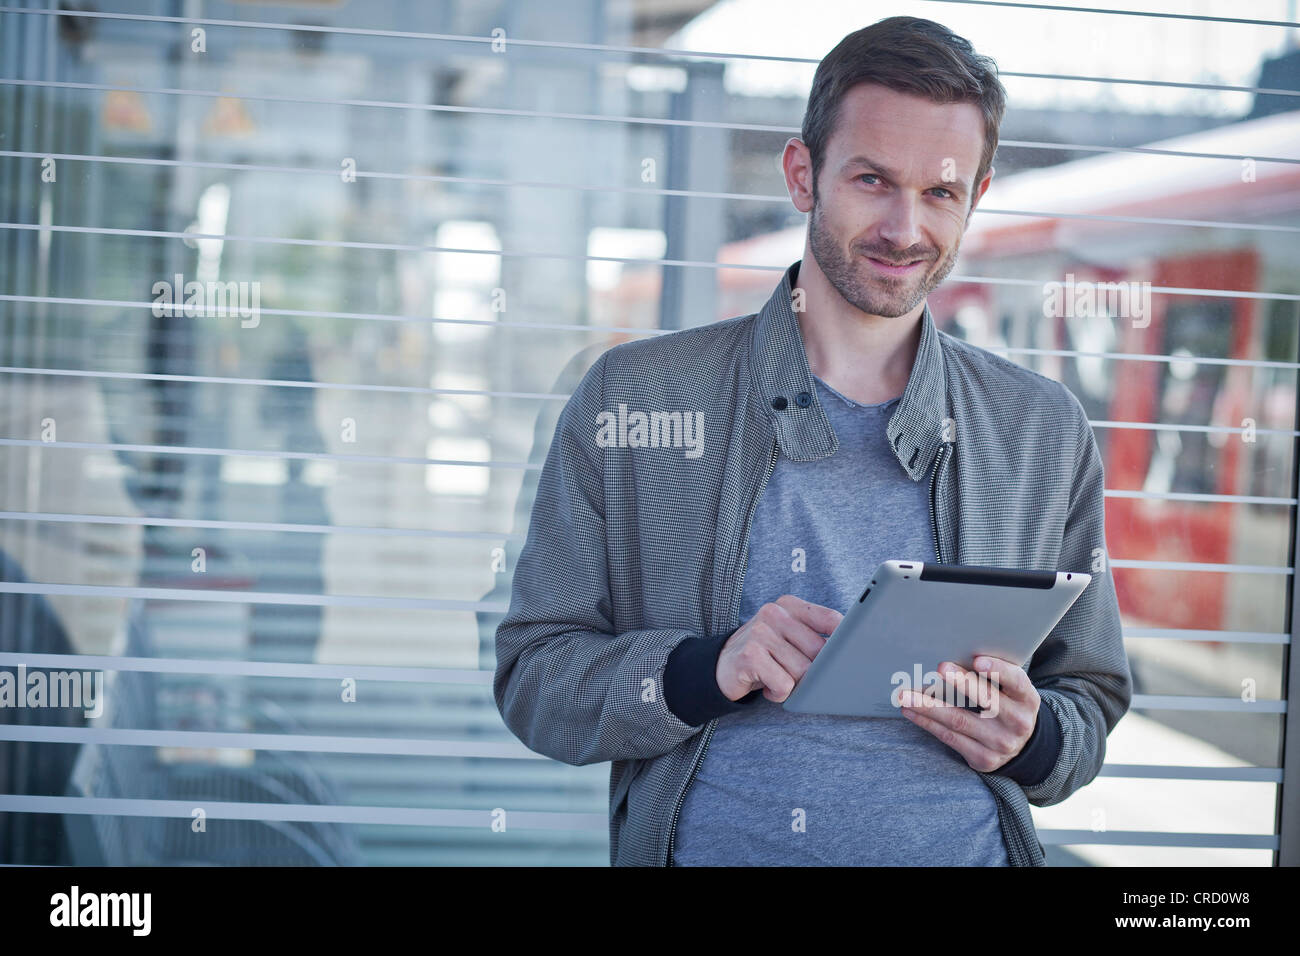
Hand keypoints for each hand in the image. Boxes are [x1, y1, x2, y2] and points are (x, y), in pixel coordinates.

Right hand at [716, 596, 841, 702]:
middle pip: (819, 652)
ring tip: (777, 678)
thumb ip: (815, 637)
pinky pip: (784, 685)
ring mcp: (760, 633)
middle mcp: (774, 613)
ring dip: (793, 684)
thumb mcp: (788, 637)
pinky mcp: (750, 656)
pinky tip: (766, 686)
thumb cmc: (764, 654)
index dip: (844, 641)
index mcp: (789, 605)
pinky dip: (778, 693)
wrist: (721, 666)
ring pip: (803, 671)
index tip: (849, 655)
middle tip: (796, 674)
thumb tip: (848, 654)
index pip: (831, 619)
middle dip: (813, 671)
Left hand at [897, 655, 1039, 773]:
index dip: (999, 670)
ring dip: (929, 706)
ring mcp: (1000, 744)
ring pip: (960, 721)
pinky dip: (927, 722)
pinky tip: (910, 711)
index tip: (978, 660)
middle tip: (938, 667)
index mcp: (1027, 699)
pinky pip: (950, 738)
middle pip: (987, 701)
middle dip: (962, 683)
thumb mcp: (1012, 691)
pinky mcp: (983, 759)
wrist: (1021, 748)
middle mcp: (1017, 723)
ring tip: (906, 694)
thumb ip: (995, 675)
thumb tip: (956, 650)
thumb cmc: (1008, 705)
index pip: (1017, 682)